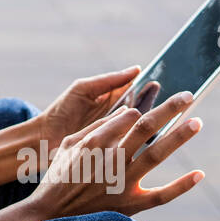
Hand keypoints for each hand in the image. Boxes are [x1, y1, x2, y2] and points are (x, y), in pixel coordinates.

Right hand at [25, 92, 203, 220]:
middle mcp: (112, 160)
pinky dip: (182, 186)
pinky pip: (162, 195)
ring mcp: (124, 182)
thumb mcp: (69, 144)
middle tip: (187, 96)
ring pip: (157, 154)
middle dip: (169, 110)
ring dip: (179, 136)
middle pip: (146, 128)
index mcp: (96, 142)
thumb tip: (125, 111)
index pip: (127, 118)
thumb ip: (96, 127)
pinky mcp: (132, 204)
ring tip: (197, 122)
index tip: (152, 101)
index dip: (143, 107)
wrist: (52, 213)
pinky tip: (199, 173)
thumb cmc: (60, 176)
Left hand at [38, 66, 160, 159]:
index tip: (166, 82)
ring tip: (168, 117)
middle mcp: (117, 116)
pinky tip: (155, 138)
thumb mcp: (83, 90)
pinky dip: (142, 141)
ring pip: (140, 127)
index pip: (138, 91)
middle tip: (175, 101)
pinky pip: (131, 143)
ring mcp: (117, 134)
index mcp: (112, 99)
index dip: (151, 88)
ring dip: (153, 124)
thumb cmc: (62, 110)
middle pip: (144, 109)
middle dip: (158, 105)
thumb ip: (108, 80)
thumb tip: (137, 70)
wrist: (44, 138)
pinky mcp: (113, 150)